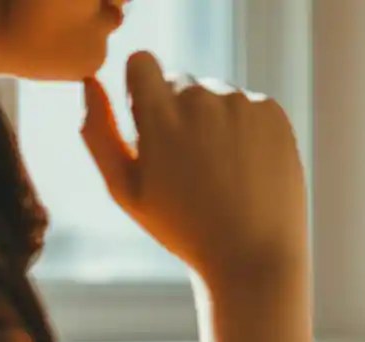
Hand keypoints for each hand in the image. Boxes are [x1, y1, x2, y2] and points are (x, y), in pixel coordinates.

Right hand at [80, 51, 308, 289]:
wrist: (254, 256)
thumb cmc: (183, 229)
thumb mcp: (125, 189)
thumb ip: (98, 131)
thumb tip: (90, 81)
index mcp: (160, 114)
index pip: (142, 62)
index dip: (142, 90)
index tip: (150, 122)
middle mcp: (203, 99)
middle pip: (181, 81)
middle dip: (178, 110)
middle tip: (189, 165)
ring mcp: (243, 105)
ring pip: (217, 94)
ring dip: (214, 119)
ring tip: (220, 171)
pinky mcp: (274, 114)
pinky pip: (250, 106)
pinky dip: (246, 128)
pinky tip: (247, 168)